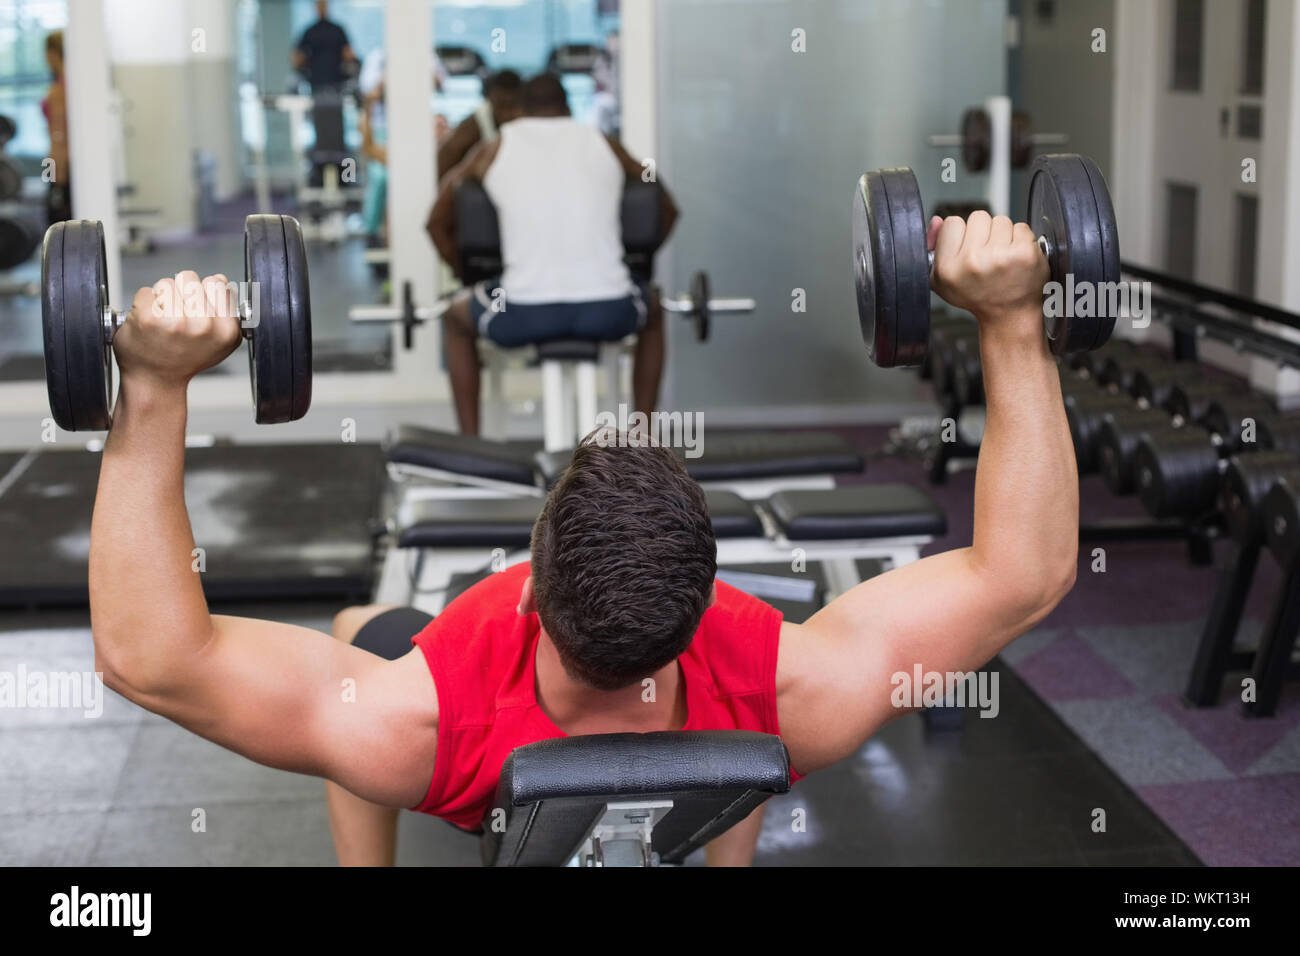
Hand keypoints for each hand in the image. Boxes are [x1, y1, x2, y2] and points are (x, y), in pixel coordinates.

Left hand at [113, 271, 241, 389]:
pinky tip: (150, 322)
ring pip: (166, 283)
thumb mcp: (220, 343)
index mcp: (225, 329)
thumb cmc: (184, 359)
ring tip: (164, 319)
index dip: (205, 291)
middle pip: (190, 277)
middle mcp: (203, 325)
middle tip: (179, 314)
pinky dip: (144, 304)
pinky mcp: (149, 317)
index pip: (217, 282)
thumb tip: (222, 282)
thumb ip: (226, 312)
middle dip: (182, 291)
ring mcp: (175, 321)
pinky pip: (146, 292)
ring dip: (162, 298)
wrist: (155, 380)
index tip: (199, 307)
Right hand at [928, 212, 1048, 328]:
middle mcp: (972, 261)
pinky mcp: (1023, 253)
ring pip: (1001, 220)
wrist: (1008, 315)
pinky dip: (1021, 239)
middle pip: (978, 217)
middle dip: (984, 232)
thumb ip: (934, 247)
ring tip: (1002, 257)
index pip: (952, 222)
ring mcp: (1000, 256)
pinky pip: (1021, 227)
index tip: (968, 250)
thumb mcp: (942, 280)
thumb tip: (937, 221)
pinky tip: (1016, 257)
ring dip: (1003, 235)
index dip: (962, 234)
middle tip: (987, 254)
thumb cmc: (977, 296)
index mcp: (948, 267)